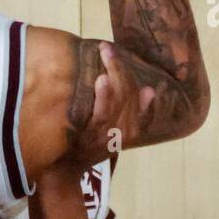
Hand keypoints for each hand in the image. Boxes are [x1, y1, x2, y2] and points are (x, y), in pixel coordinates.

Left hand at [62, 41, 155, 167]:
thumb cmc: (91, 146)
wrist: (69, 170)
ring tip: (108, 57)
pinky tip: (101, 79)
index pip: (135, 93)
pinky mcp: (95, 137)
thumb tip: (149, 90)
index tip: (117, 51)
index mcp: (132, 125)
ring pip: (117, 100)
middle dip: (119, 68)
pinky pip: (101, 113)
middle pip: (127, 93)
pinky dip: (103, 96)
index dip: (127, 71)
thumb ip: (133, 111)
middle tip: (107, 48)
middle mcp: (125, 129)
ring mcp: (111, 133)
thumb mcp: (116, 130)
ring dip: (113, 76)